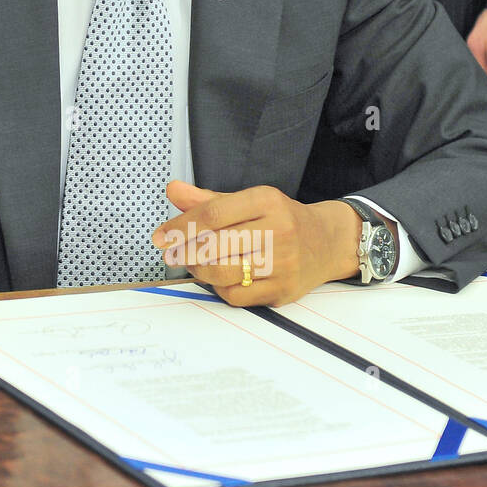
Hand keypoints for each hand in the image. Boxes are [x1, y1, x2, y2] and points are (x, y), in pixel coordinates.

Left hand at [152, 181, 361, 306]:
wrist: (327, 243)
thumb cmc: (281, 220)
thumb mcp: (248, 201)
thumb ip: (207, 199)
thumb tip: (172, 190)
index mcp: (266, 201)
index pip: (212, 214)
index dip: (180, 226)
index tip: (160, 237)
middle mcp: (278, 230)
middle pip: (214, 245)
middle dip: (183, 251)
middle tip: (171, 254)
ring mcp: (282, 263)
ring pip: (221, 273)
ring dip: (198, 270)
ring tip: (193, 262)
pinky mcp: (283, 291)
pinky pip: (235, 296)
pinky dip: (218, 288)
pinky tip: (218, 278)